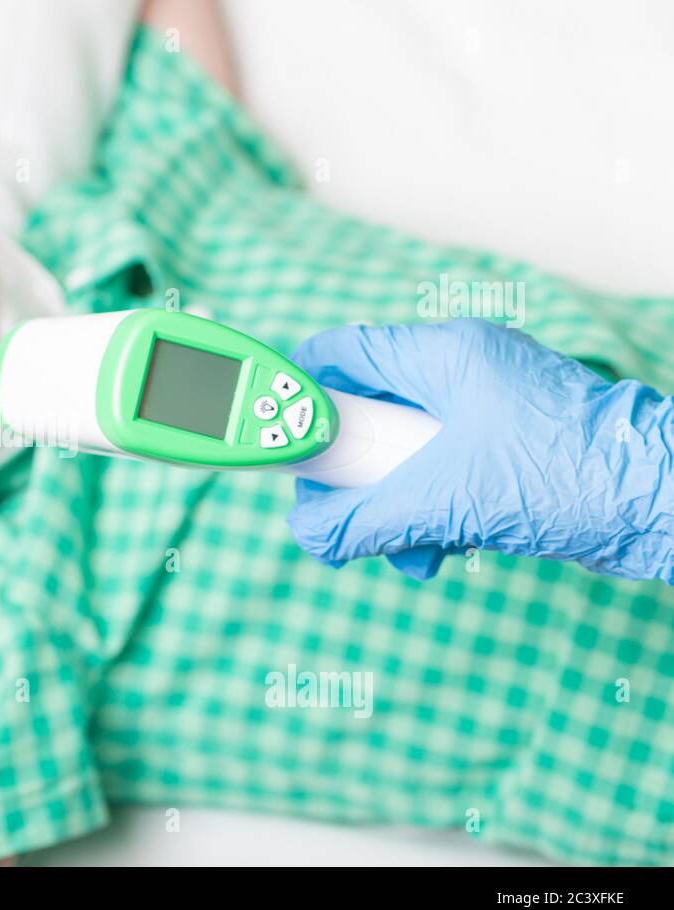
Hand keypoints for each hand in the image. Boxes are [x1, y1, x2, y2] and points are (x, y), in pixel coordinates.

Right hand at [286, 318, 673, 582]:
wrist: (659, 503)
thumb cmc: (568, 475)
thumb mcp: (443, 501)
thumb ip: (360, 520)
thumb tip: (308, 536)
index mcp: (444, 355)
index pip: (342, 352)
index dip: (302, 394)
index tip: (281, 439)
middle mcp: (461, 374)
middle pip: (366, 415)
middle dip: (352, 475)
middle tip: (339, 514)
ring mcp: (485, 411)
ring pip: (400, 454)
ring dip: (390, 507)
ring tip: (405, 546)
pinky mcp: (505, 450)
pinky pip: (438, 477)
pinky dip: (428, 514)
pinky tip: (440, 549)